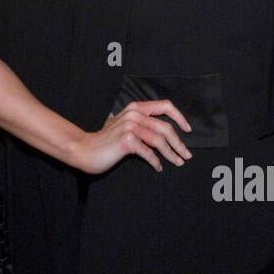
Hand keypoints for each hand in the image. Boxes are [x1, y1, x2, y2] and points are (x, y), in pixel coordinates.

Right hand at [73, 99, 192, 175]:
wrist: (85, 150)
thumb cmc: (105, 141)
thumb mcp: (122, 125)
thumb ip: (138, 122)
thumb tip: (162, 129)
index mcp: (136, 108)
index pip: (165, 106)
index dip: (179, 117)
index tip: (188, 129)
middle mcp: (134, 114)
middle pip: (166, 128)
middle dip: (179, 143)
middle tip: (186, 155)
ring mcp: (130, 126)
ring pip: (160, 140)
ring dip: (172, 153)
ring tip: (178, 162)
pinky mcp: (127, 141)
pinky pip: (148, 152)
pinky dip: (156, 162)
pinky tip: (158, 167)